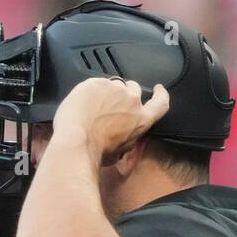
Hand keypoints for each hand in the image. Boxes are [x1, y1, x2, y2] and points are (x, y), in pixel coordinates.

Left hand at [51, 77, 170, 160]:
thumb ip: (126, 139)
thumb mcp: (119, 152)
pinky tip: (83, 103)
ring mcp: (115, 89)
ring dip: (107, 92)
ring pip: (114, 84)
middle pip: (134, 88)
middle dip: (125, 93)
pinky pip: (97, 83)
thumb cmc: (95, 152)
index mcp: (141, 120)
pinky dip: (91, 91)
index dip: (161, 94)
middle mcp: (132, 101)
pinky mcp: (98, 83)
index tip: (158, 89)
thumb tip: (122, 138)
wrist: (75, 141)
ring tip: (93, 106)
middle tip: (111, 103)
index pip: (160, 103)